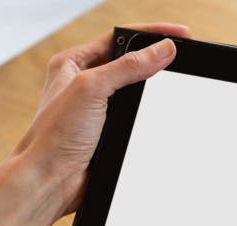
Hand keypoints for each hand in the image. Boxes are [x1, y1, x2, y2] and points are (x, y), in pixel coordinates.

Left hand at [0, 23, 188, 225]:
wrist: (51, 180)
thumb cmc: (55, 136)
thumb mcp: (92, 88)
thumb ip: (128, 66)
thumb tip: (162, 50)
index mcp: (73, 63)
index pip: (120, 38)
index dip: (152, 34)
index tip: (181, 35)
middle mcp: (85, 84)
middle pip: (131, 62)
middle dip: (157, 60)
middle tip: (185, 58)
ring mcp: (100, 110)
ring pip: (137, 92)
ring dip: (155, 92)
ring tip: (177, 85)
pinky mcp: (111, 133)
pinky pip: (139, 118)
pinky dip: (153, 116)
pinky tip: (165, 114)